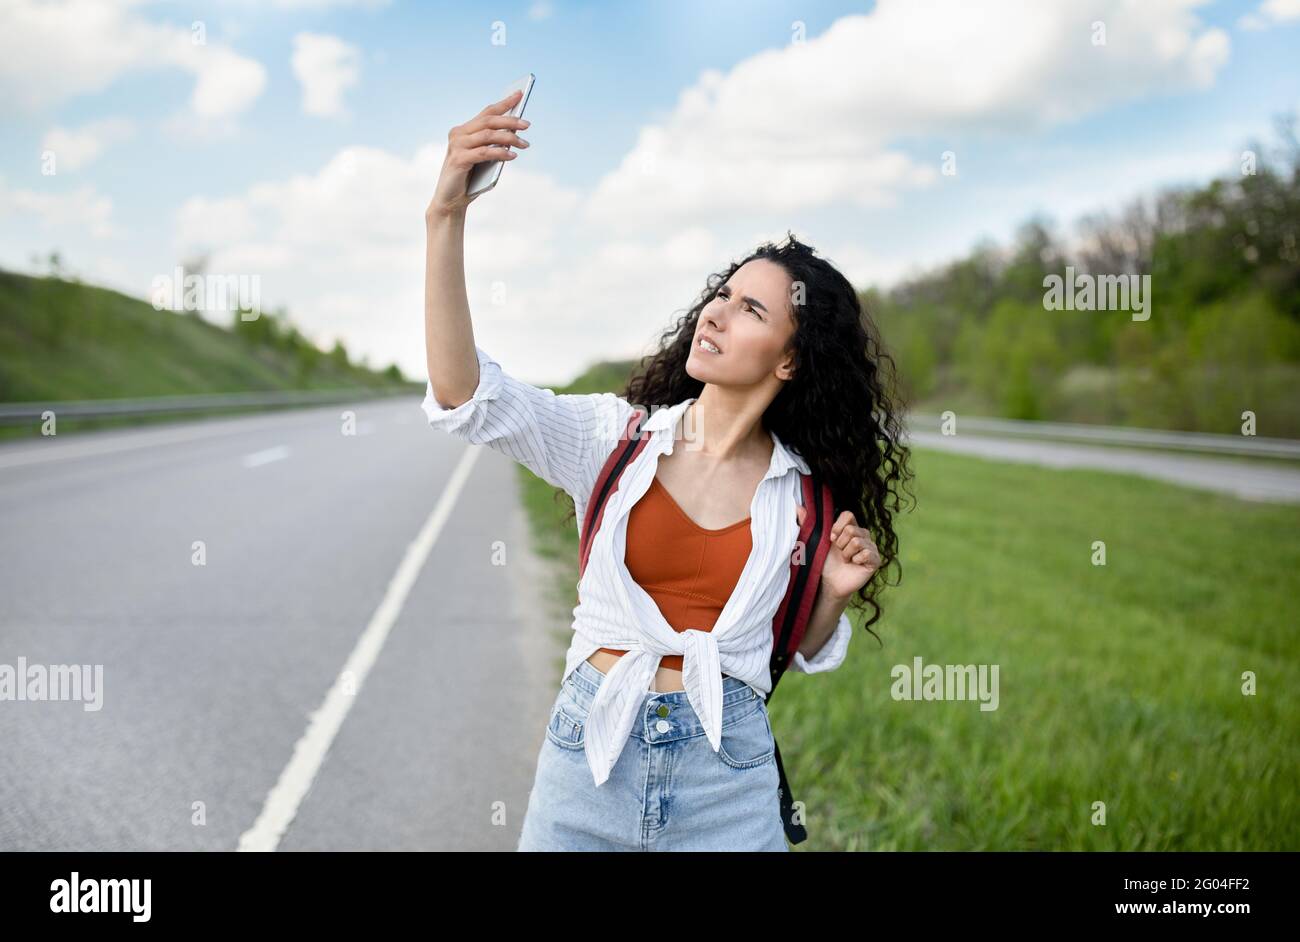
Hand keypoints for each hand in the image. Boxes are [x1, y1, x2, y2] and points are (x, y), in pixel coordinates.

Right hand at [426, 89, 530, 219]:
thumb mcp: (483, 159)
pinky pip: (483, 152)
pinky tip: (512, 155)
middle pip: (488, 121)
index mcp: (464, 131)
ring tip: (525, 144)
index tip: (520, 94)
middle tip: (527, 125)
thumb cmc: (469, 180)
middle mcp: (458, 134)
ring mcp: (457, 146)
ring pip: (487, 135)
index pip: (486, 112)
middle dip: (510, 121)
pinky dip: (499, 153)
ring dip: (509, 138)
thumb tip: (514, 133)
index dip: (504, 103)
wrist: (450, 201)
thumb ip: (493, 145)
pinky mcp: (458, 160)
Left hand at [796, 505, 880, 601]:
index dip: (838, 526)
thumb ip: (807, 523)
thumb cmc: (823, 562)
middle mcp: (863, 535)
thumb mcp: (814, 541)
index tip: (831, 538)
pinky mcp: (876, 560)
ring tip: (846, 560)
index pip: (848, 515)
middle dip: (840, 543)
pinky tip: (854, 565)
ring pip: (857, 541)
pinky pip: (867, 553)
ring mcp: (871, 547)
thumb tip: (797, 507)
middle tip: (839, 553)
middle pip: (851, 529)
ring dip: (846, 553)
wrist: (829, 583)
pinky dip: (856, 560)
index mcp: (850, 527)